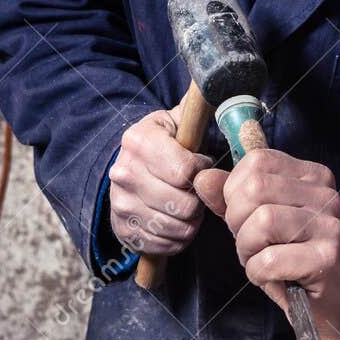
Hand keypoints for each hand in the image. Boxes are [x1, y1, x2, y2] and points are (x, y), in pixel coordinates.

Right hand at [108, 106, 212, 255]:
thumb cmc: (167, 143)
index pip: (186, 171)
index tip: (201, 164)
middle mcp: (123, 172)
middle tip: (198, 192)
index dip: (203, 172)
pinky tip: (178, 222)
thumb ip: (199, 114)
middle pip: (182, 204)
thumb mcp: (179, 121)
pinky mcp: (121, 229)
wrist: (131, 165)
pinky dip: (179, 239)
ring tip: (190, 207)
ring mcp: (119, 203)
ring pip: (176, 228)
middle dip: (200, 201)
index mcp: (138, 141)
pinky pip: (163, 245)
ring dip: (192, 222)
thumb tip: (220, 94)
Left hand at [193, 150, 339, 339]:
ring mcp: (329, 226)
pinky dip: (257, 273)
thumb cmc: (291, 257)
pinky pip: (269, 259)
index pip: (257, 161)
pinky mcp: (326, 258)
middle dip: (237, 222)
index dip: (235, 192)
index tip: (246, 218)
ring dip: (247, 249)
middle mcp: (325, 195)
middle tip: (251, 244)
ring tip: (260, 261)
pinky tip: (272, 277)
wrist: (331, 299)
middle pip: (256, 189)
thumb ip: (230, 198)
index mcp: (312, 176)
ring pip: (262, 221)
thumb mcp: (257, 221)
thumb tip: (203, 178)